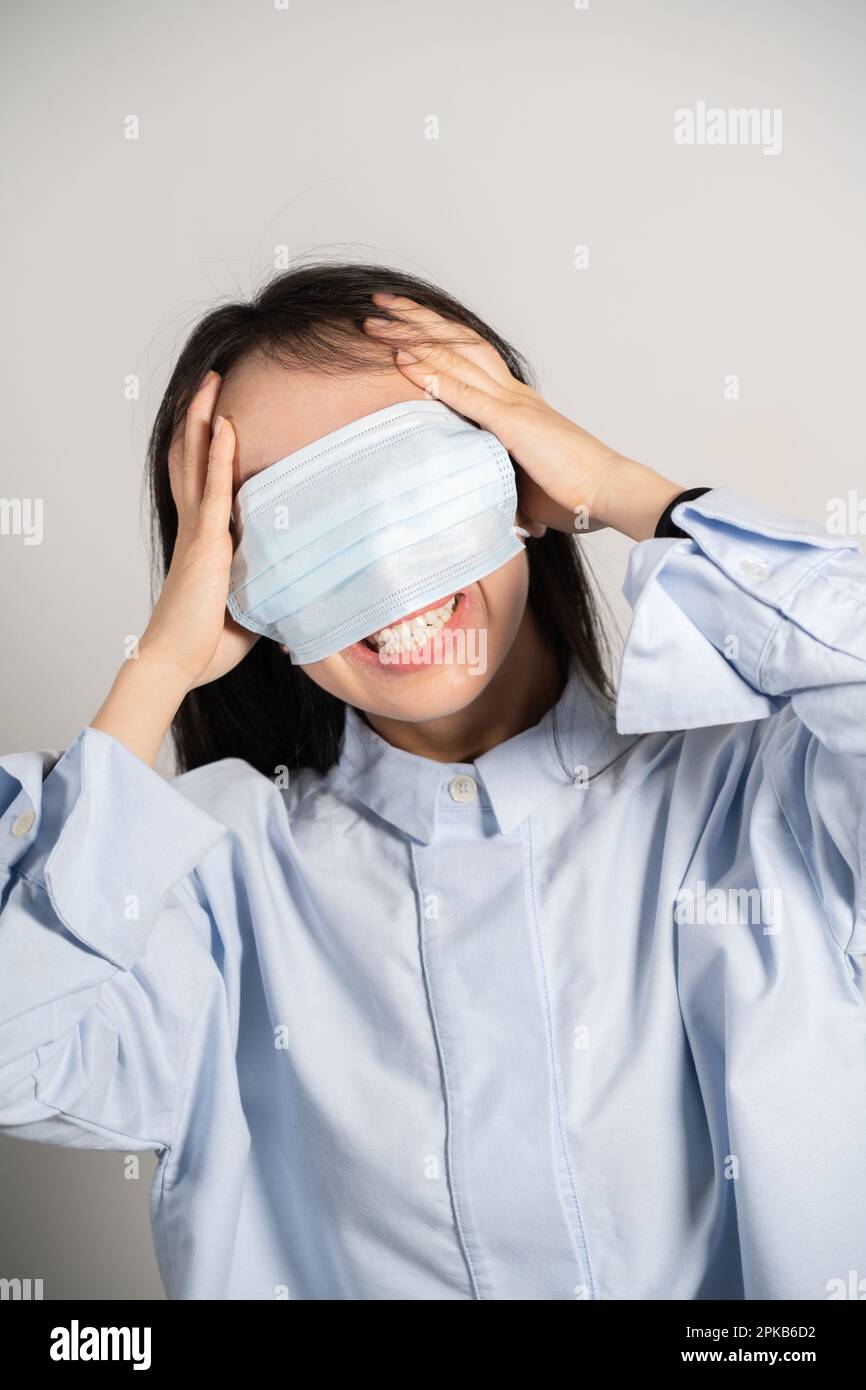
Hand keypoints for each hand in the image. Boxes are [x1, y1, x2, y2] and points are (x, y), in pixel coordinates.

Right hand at [140, 370, 258, 690]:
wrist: (177, 663)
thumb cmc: (205, 646)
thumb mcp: (247, 611)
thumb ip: (267, 592)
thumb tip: (297, 593)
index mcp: (201, 543)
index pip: (199, 483)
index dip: (201, 448)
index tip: (213, 418)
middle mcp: (194, 529)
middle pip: (190, 458)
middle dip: (198, 417)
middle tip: (209, 381)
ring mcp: (198, 532)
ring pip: (196, 461)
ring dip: (204, 418)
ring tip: (211, 381)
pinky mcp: (205, 542)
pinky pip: (214, 488)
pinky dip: (219, 454)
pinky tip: (226, 424)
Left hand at [362, 293, 683, 542]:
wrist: (609, 492)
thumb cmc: (574, 492)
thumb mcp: (525, 480)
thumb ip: (500, 476)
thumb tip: (484, 498)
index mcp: (516, 404)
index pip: (469, 358)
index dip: (435, 337)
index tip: (402, 323)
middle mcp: (512, 393)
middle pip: (457, 343)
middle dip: (416, 320)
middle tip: (380, 302)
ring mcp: (513, 405)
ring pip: (455, 359)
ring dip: (412, 338)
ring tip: (377, 320)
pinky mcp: (513, 425)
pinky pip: (465, 396)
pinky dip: (432, 377)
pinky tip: (403, 362)